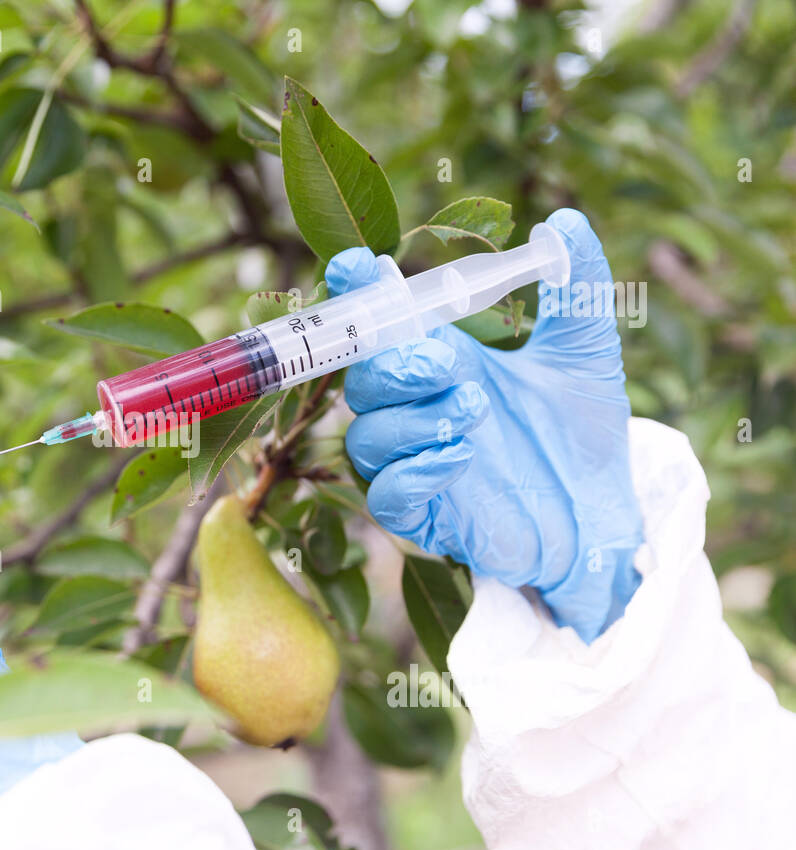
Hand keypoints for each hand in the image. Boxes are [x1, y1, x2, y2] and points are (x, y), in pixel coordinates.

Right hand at [327, 208, 642, 641]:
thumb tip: (567, 221)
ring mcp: (415, 463)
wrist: (603, 518)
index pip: (380, 321)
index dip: (358, 293)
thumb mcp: (585, 352)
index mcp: (441, 361)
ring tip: (475, 412)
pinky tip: (460, 456)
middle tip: (446, 365)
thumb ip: (577, 287)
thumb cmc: (584, 436)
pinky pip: (386, 494)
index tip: (356, 266)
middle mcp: (417, 409)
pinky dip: (415, 471)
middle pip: (359, 379)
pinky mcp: (424, 517)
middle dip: (391, 365)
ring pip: (365, 435)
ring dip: (413, 419)